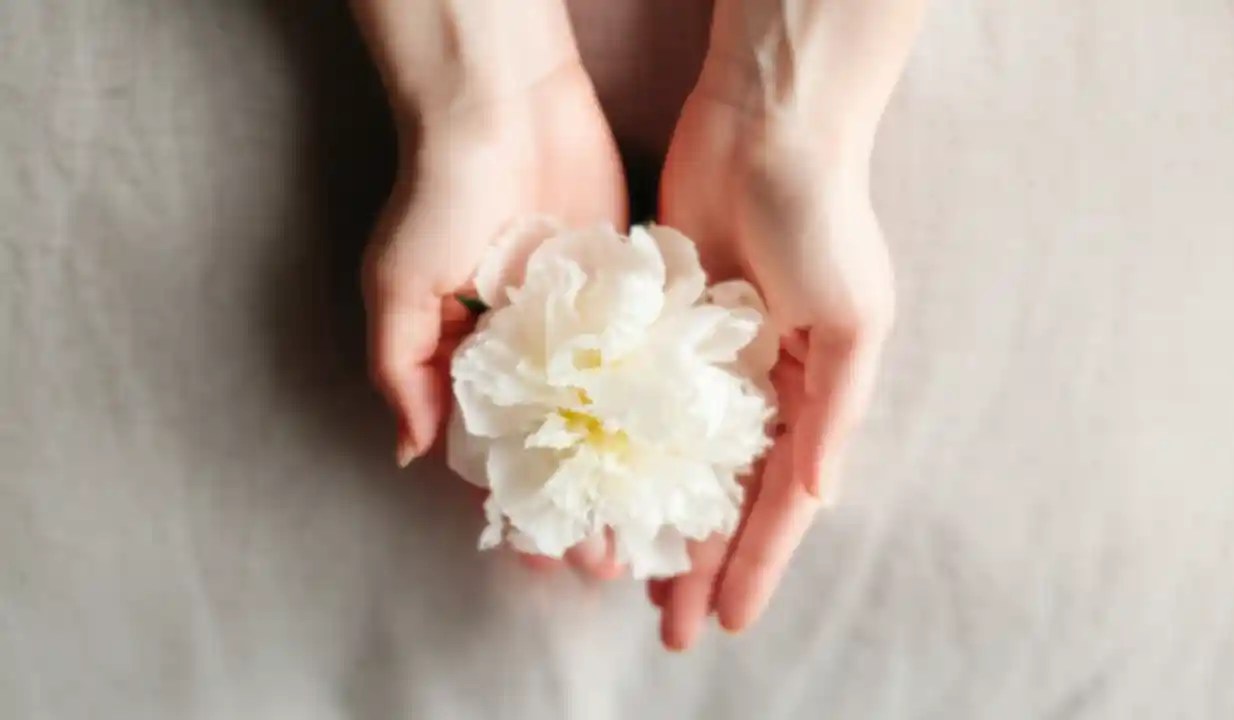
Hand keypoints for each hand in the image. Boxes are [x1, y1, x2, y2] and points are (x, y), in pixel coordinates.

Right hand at [363, 63, 627, 577]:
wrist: (503, 107)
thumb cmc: (437, 194)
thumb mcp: (397, 285)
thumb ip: (402, 370)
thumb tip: (412, 456)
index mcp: (471, 361)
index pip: (497, 457)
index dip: (517, 511)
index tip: (542, 567)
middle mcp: (531, 354)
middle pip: (563, 449)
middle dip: (585, 507)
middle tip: (615, 564)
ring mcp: (583, 326)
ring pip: (610, 417)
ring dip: (630, 472)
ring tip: (658, 529)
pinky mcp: (628, 292)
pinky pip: (646, 358)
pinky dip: (663, 405)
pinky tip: (688, 452)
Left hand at [651, 83, 895, 647]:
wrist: (765, 132)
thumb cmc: (822, 225)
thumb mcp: (854, 321)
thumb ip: (835, 411)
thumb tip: (817, 496)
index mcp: (810, 397)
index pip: (781, 502)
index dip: (756, 564)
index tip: (729, 620)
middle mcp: (756, 391)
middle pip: (721, 496)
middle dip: (699, 563)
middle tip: (670, 629)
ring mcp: (701, 364)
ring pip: (670, 463)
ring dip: (653, 520)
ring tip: (626, 581)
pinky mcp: (655, 330)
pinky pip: (631, 404)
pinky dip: (615, 448)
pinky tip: (592, 490)